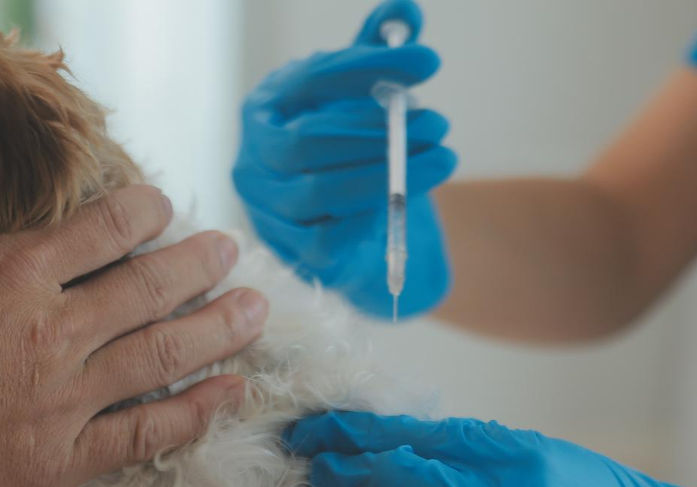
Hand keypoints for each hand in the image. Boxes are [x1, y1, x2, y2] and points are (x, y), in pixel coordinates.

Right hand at [0, 185, 265, 486]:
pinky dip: (197, 409)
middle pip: (147, 286)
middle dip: (197, 264)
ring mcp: (64, 396)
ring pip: (163, 351)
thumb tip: (14, 255)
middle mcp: (51, 328)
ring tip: (256, 309)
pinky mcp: (62, 459)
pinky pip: (147, 431)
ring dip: (217, 326)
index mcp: (9, 273)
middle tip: (230, 250)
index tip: (164, 207)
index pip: (98, 229)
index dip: (141, 214)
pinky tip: (233, 391)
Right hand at [234, 0, 456, 318]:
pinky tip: (410, 198)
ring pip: (324, 191)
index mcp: (266, 106)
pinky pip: (332, 236)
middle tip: (439, 122)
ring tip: (443, 156)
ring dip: (390, 174)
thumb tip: (405, 10)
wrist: (352, 226)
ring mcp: (268, 209)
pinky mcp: (293, 253)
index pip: (314, 80)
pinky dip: (374, 215)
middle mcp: (254, 157)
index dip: (372, 68)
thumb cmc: (351, 149)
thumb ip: (378, 52)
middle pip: (310, 141)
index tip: (429, 61)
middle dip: (381, 132)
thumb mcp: (363, 96)